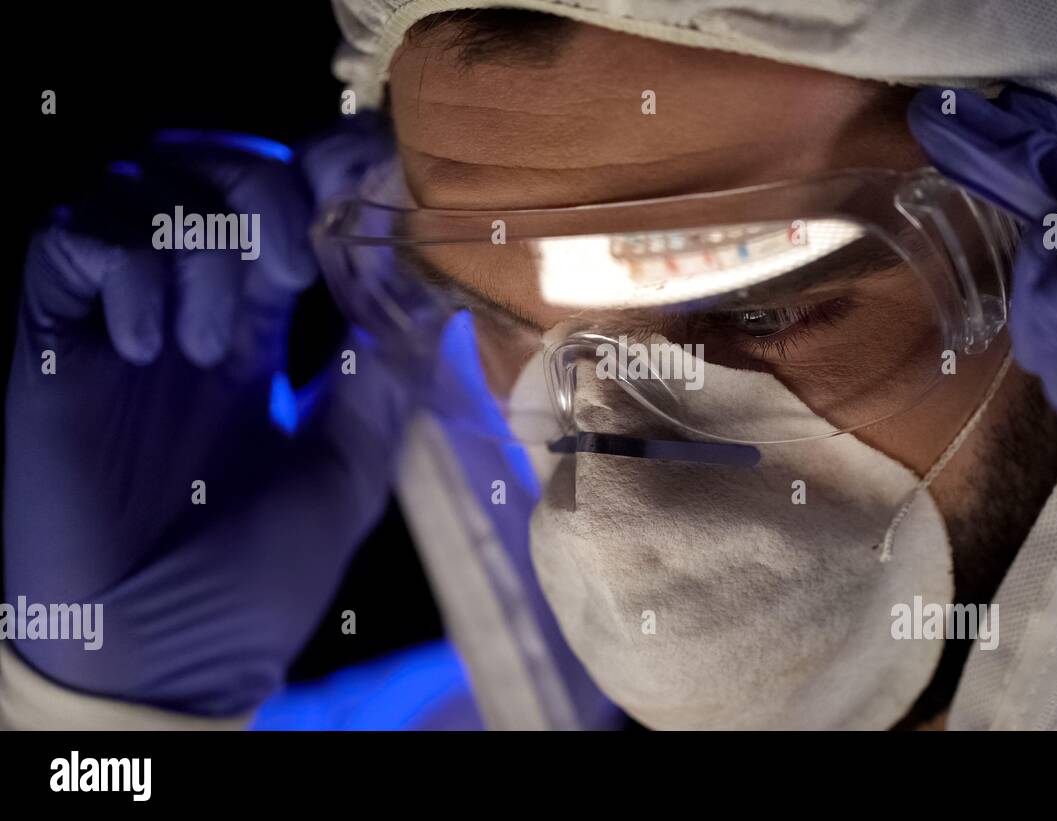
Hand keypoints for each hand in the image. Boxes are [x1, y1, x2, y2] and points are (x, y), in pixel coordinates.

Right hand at [4, 120, 410, 715]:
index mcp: (263, 331)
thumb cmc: (257, 577)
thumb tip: (430, 295)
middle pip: (209, 167)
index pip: (283, 204)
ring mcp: (120, 319)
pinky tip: (152, 349)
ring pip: (139, 186)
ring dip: (194, 245)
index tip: (361, 191)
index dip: (319, 178)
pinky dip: (120, 268)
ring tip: (211, 349)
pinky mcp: (53, 343)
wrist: (161, 654)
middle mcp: (189, 308)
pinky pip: (67, 242)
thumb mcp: (347, 474)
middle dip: (258, 190)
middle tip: (291, 266)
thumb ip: (382, 381)